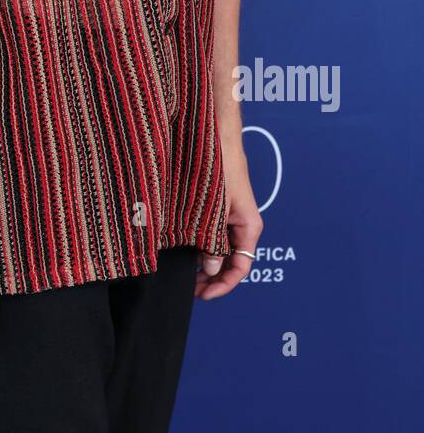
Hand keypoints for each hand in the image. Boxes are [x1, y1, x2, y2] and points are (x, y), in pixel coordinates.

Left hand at [195, 146, 262, 300]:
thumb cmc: (221, 167)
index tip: (203, 295)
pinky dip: (200, 245)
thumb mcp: (215, 208)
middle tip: (190, 288)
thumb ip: (212, 240)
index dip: (222, 286)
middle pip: (230, 262)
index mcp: (249, 227)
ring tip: (185, 272)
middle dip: (211, 278)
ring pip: (219, 249)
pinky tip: (185, 249)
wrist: (215, 137)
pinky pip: (211, 234)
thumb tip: (209, 268)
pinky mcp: (217, 209)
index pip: (240, 268)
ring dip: (204, 262)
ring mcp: (229, 218)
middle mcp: (241, 226)